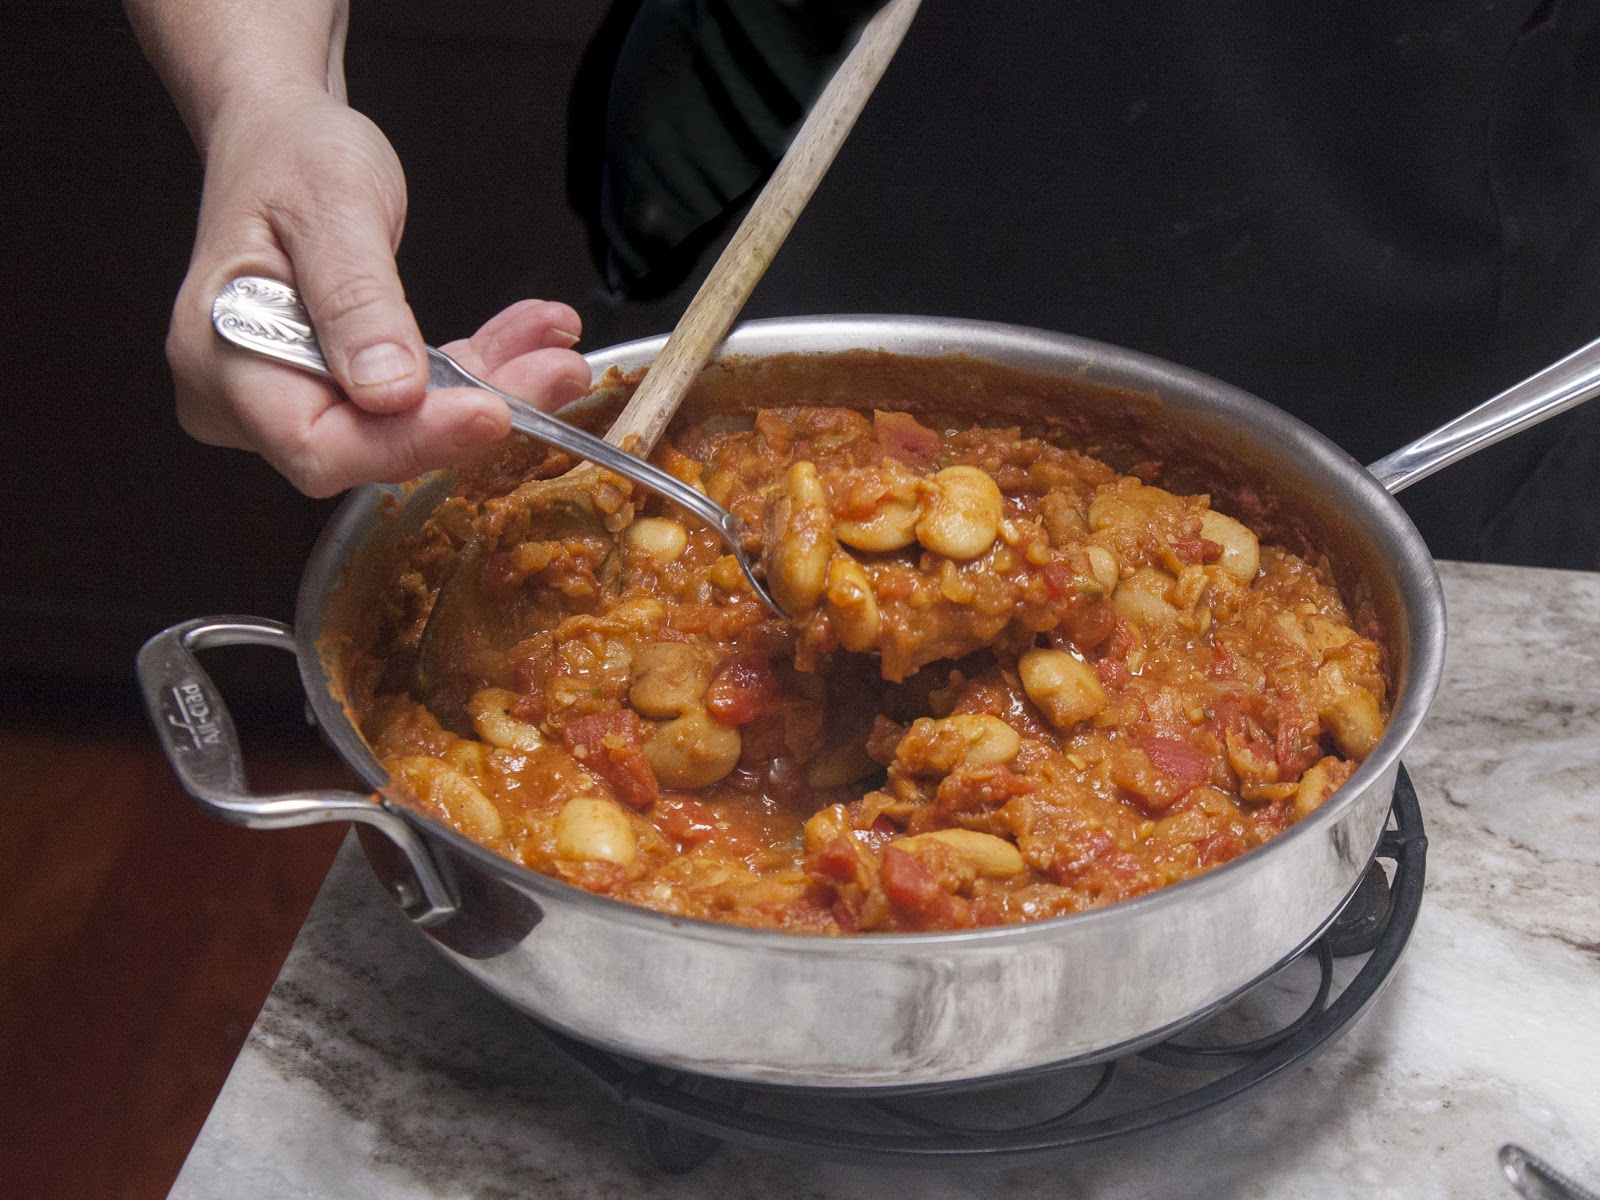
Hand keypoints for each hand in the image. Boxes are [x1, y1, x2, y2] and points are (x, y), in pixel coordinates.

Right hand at [166, 90, 591, 495]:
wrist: (283, 136)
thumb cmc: (289, 156)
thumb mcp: (329, 208)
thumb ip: (357, 302)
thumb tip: (391, 392)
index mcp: (222, 362)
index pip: (318, 444)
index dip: (408, 441)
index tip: (488, 412)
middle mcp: (248, 401)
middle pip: (373, 443)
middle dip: (473, 411)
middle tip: (556, 372)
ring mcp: (297, 400)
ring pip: (411, 423)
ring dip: (494, 387)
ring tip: (559, 353)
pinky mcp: (344, 391)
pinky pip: (420, 397)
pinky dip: (480, 368)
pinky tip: (532, 338)